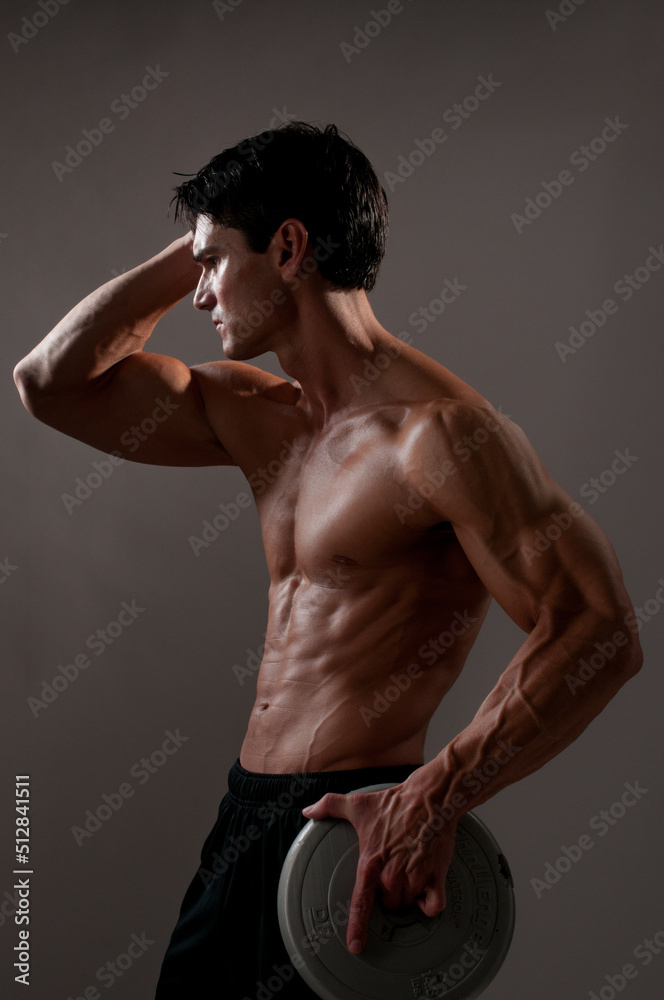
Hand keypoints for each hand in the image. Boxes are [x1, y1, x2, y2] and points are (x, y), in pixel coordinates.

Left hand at [301, 780, 458, 954]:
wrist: (429, 798)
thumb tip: (309, 809)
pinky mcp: (435, 876)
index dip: (357, 927)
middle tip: (394, 867)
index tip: (355, 945)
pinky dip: (430, 903)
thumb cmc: (394, 803)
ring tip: (411, 868)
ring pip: (408, 904)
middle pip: (388, 904)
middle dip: (390, 891)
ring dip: (410, 894)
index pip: (360, 903)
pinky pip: (433, 906)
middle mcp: (392, 875)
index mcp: (371, 863)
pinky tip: (427, 888)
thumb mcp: (358, 804)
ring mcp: (415, 877)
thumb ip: (330, 806)